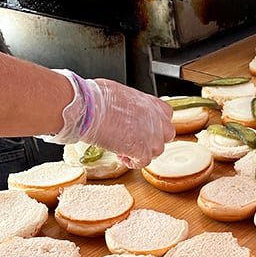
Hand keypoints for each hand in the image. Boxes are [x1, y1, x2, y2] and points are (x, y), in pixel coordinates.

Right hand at [44, 71, 174, 167]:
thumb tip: (122, 110)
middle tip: (135, 139)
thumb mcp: (120, 94)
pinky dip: (133, 161)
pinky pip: (143, 162)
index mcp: (151, 102)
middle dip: (153, 139)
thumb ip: (130, 105)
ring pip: (157, 151)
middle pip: (167, 135)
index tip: (144, 127)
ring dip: (143, 152)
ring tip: (124, 148)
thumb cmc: (96, 97)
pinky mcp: (142, 149)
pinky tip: (120, 155)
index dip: (156, 123)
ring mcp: (151, 135)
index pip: (167, 114)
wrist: (88, 107)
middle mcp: (156, 118)